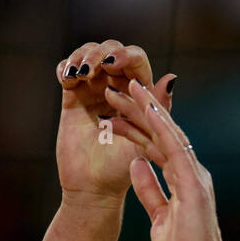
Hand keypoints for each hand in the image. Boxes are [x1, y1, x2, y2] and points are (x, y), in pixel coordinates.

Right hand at [54, 40, 174, 203]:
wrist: (93, 190)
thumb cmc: (124, 171)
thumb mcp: (147, 139)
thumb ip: (158, 110)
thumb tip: (172, 77)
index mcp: (140, 95)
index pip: (136, 61)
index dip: (126, 56)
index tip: (114, 65)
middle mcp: (118, 90)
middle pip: (111, 51)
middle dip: (102, 53)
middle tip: (94, 69)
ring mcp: (94, 93)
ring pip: (88, 55)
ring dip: (83, 57)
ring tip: (81, 73)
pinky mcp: (73, 100)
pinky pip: (68, 72)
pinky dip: (66, 67)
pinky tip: (69, 77)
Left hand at [107, 79, 232, 240]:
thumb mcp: (158, 217)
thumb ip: (150, 190)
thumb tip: (136, 165)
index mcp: (185, 182)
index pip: (159, 147)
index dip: (138, 127)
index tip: (117, 111)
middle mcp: (193, 174)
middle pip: (163, 134)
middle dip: (139, 110)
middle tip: (116, 89)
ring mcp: (196, 177)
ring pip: (168, 134)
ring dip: (147, 109)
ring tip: (126, 87)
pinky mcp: (195, 184)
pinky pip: (176, 148)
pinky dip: (161, 126)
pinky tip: (147, 108)